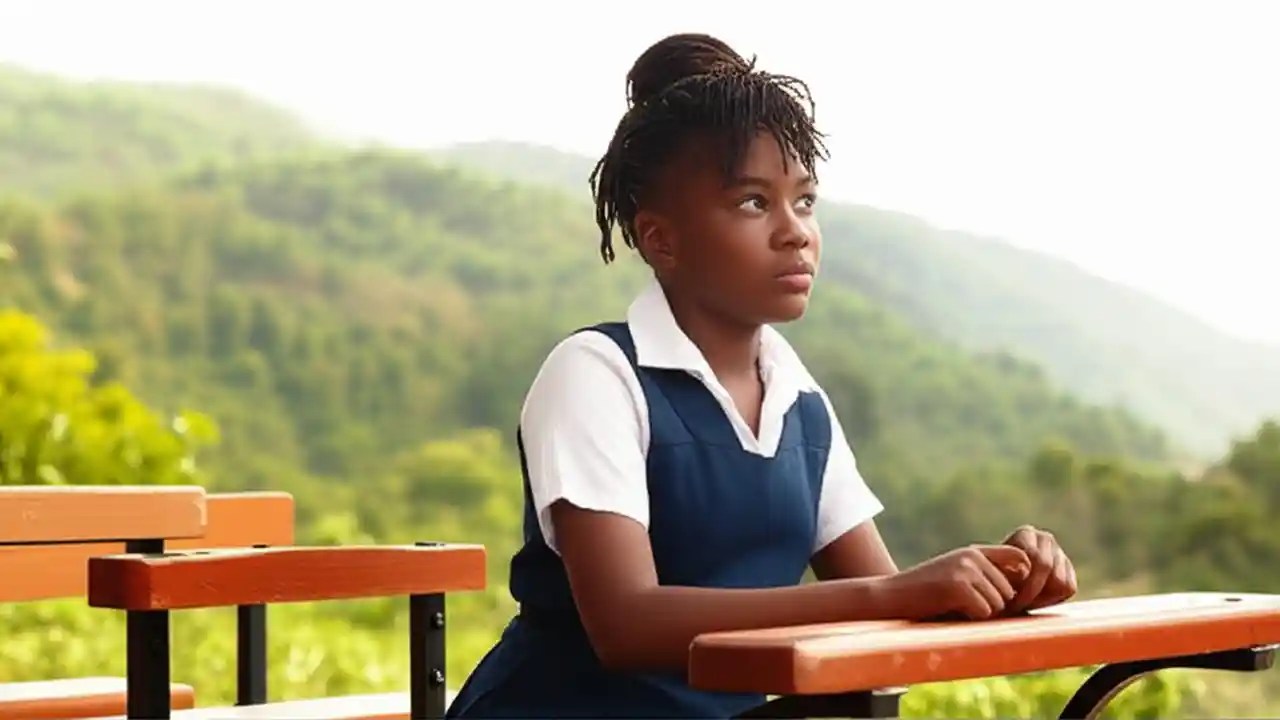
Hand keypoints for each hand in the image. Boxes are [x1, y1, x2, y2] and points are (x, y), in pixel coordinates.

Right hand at [884, 545, 1030, 620]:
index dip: (1020, 579)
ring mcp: (965, 570)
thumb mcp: (956, 575)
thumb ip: (984, 575)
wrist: (890, 596)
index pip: (1019, 558)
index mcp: (974, 551)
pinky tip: (949, 610)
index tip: (1003, 595)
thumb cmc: (925, 593)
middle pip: (1010, 591)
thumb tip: (1025, 585)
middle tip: (966, 607)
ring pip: (999, 603)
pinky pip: (983, 612)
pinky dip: (970, 618)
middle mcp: (972, 557)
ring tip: (955, 607)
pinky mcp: (958, 587)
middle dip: (994, 606)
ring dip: (981, 614)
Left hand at [1002, 525, 1076, 613]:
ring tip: (1025, 602)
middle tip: (1018, 606)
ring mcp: (1060, 553)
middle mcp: (1045, 539)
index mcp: (1025, 534)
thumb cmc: (996, 579)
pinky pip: (1068, 587)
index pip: (1031, 555)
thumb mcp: (995, 573)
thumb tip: (1023, 572)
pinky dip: (1054, 597)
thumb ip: (1006, 570)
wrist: (1003, 584)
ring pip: (1059, 579)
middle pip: (1045, 566)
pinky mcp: (1070, 571)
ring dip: (1042, 596)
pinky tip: (1037, 599)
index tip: (1010, 597)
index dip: (1021, 580)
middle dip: (1031, 590)